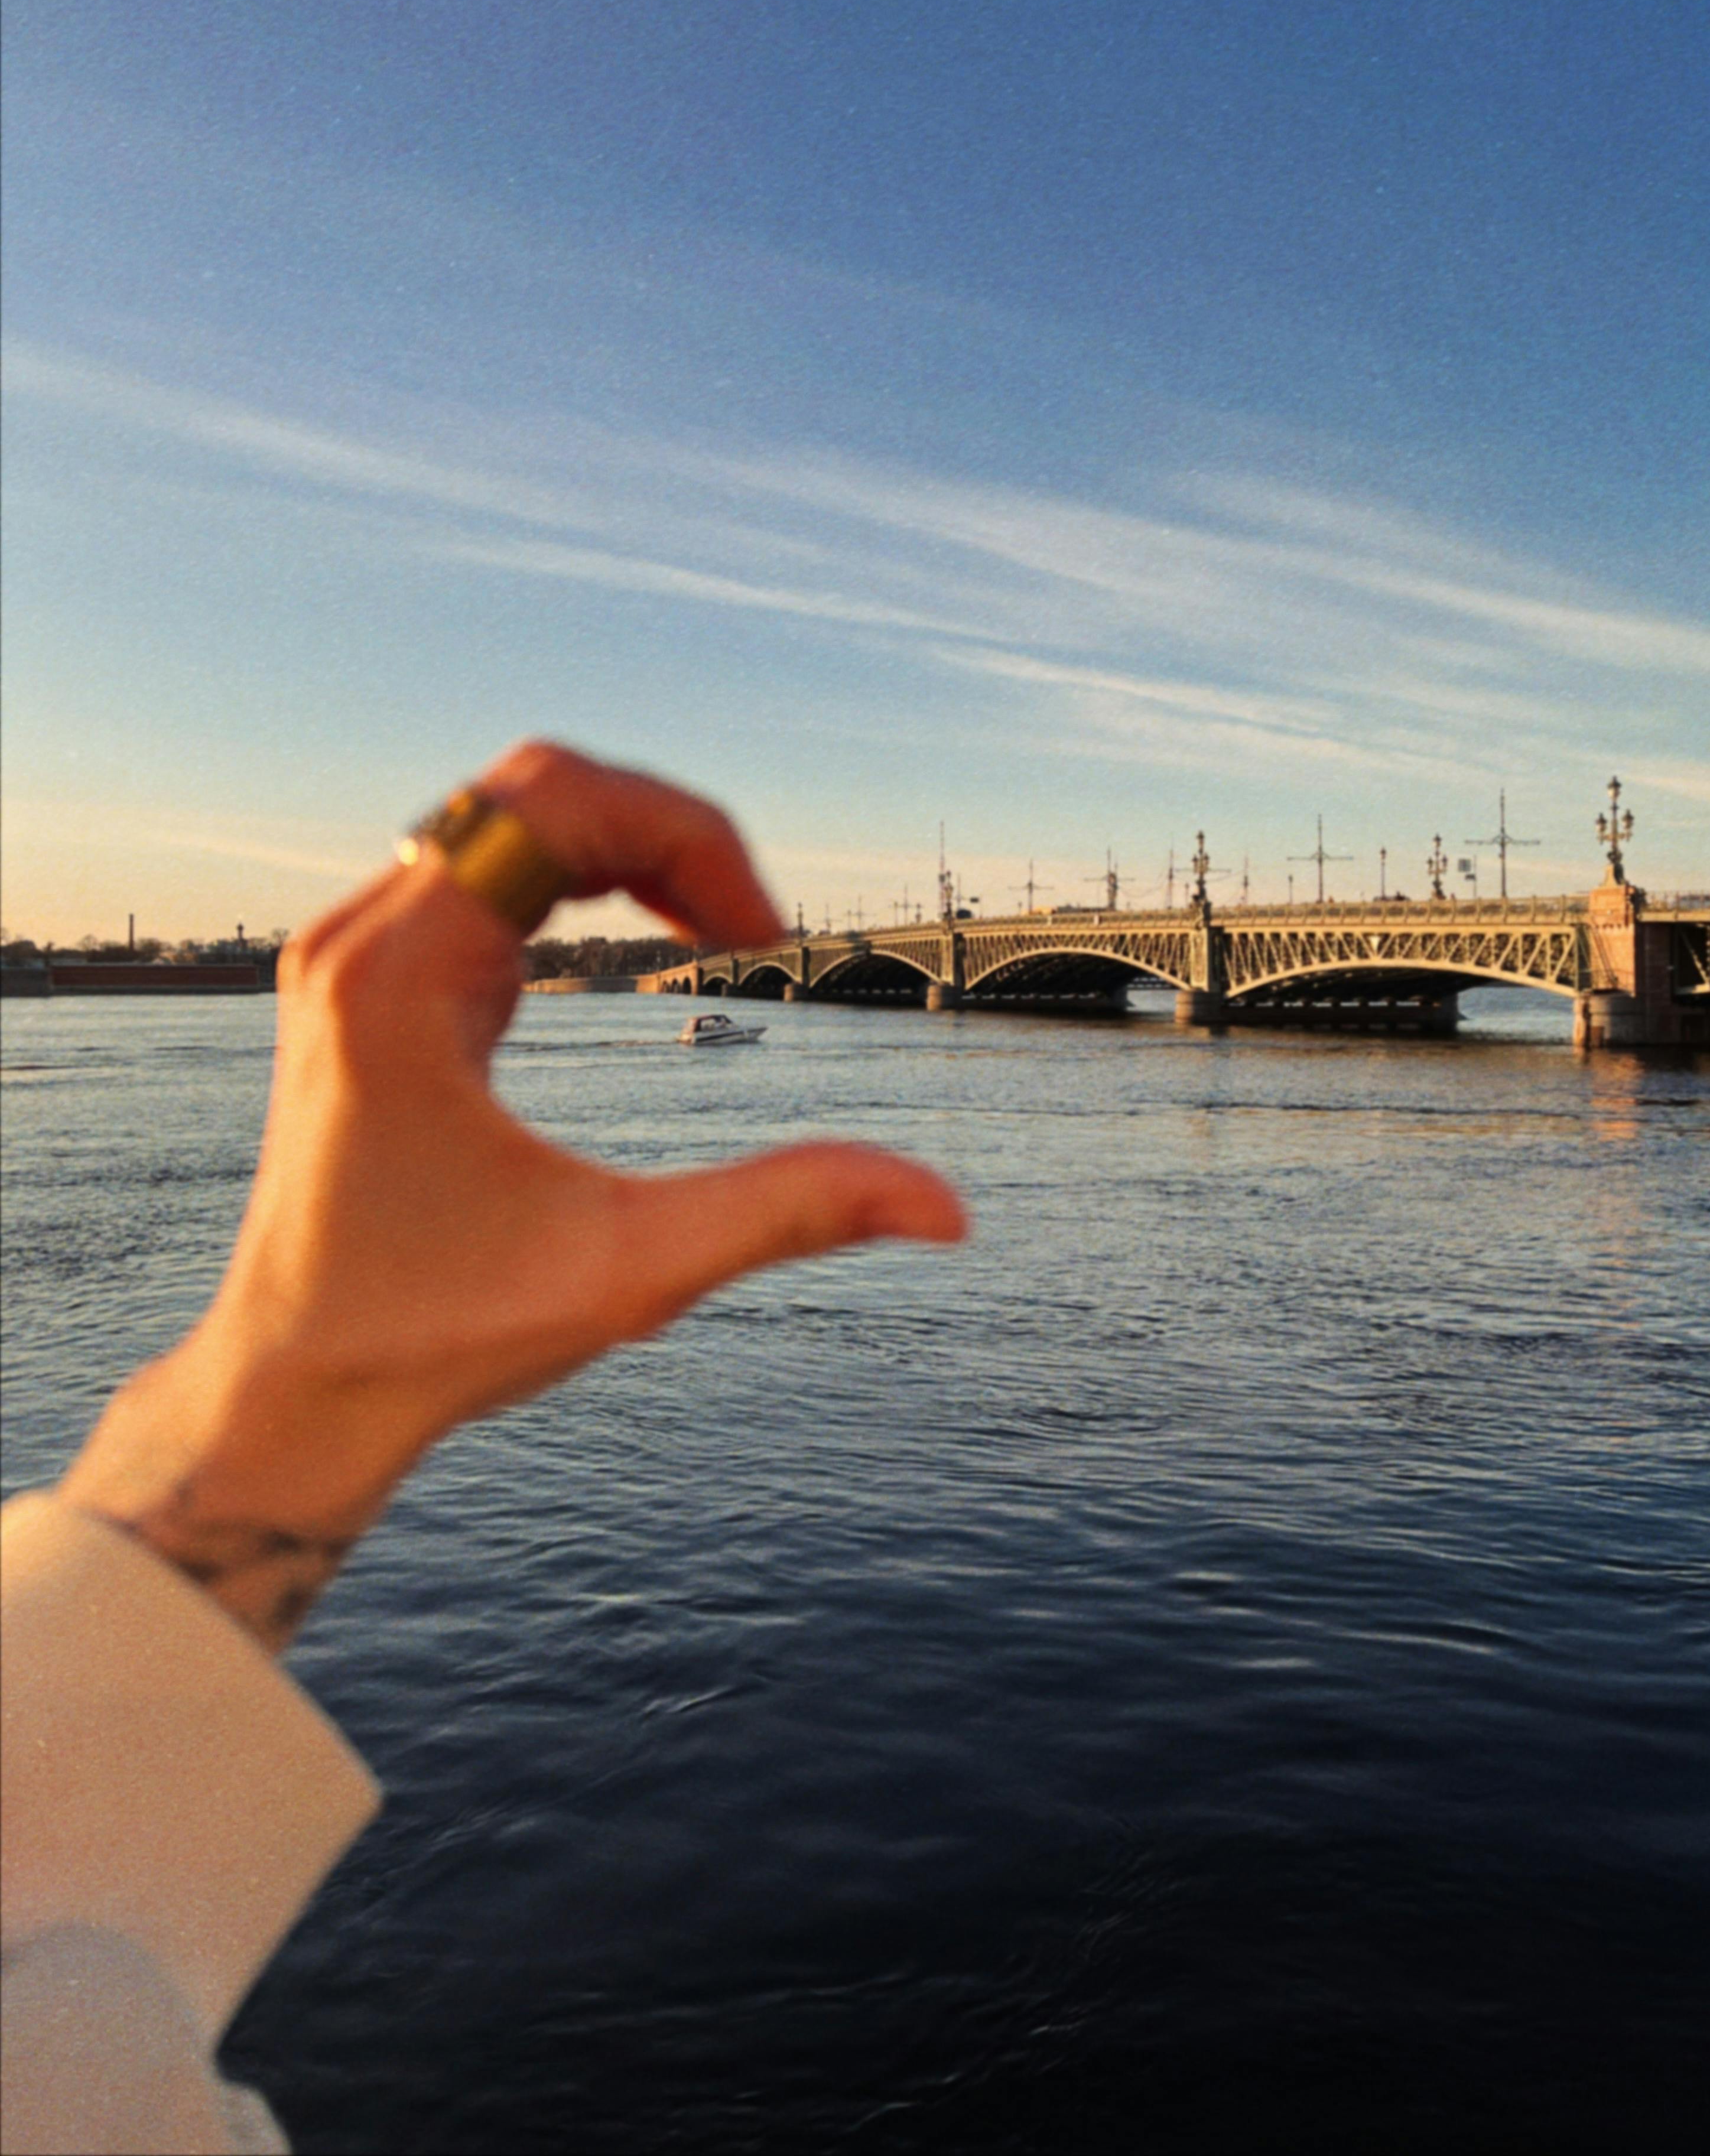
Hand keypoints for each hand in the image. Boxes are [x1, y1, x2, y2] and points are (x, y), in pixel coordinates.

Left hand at [59, 744, 966, 1647]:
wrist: (294, 1389)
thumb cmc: (438, 1335)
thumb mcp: (632, 1274)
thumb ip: (789, 1215)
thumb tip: (948, 1208)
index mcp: (398, 980)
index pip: (555, 804)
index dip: (687, 837)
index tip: (765, 941)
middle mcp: (359, 940)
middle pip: (535, 787)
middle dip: (667, 832)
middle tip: (753, 930)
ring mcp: (354, 953)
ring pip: (508, 816)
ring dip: (628, 850)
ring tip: (717, 930)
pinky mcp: (369, 980)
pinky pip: (484, 865)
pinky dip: (580, 879)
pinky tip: (645, 938)